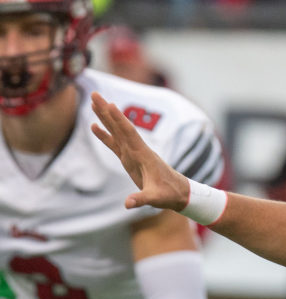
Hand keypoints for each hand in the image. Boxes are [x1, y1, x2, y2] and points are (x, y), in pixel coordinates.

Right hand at [89, 92, 189, 211]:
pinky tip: (94, 126)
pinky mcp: (129, 159)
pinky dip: (104, 135)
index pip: (129, 134)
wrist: (179, 193)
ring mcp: (133, 153)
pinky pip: (114, 143)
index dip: (119, 120)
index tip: (109, 104)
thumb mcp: (156, 198)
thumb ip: (142, 199)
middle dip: (107, 111)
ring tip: (93, 102)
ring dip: (104, 117)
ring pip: (116, 131)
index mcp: (143, 155)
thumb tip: (127, 204)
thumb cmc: (169, 194)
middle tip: (94, 94)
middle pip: (120, 126)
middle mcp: (137, 150)